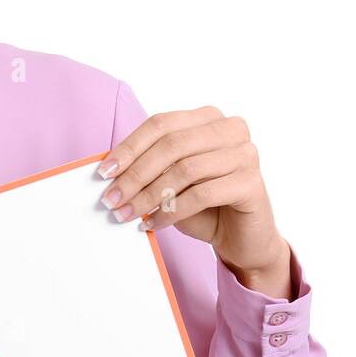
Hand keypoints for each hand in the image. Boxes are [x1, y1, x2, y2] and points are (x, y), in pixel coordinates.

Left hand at [96, 106, 290, 289]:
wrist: (241, 238)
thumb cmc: (203, 207)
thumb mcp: (170, 180)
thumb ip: (148, 167)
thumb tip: (108, 168)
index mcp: (208, 118)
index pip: (160, 124)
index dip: (129, 148)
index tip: (104, 173)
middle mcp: (230, 128)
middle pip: (171, 145)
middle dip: (135, 175)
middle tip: (111, 199)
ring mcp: (245, 153)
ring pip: (185, 170)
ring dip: (149, 196)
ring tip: (127, 214)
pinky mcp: (251, 182)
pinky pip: (202, 195)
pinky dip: (171, 211)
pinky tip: (153, 222)